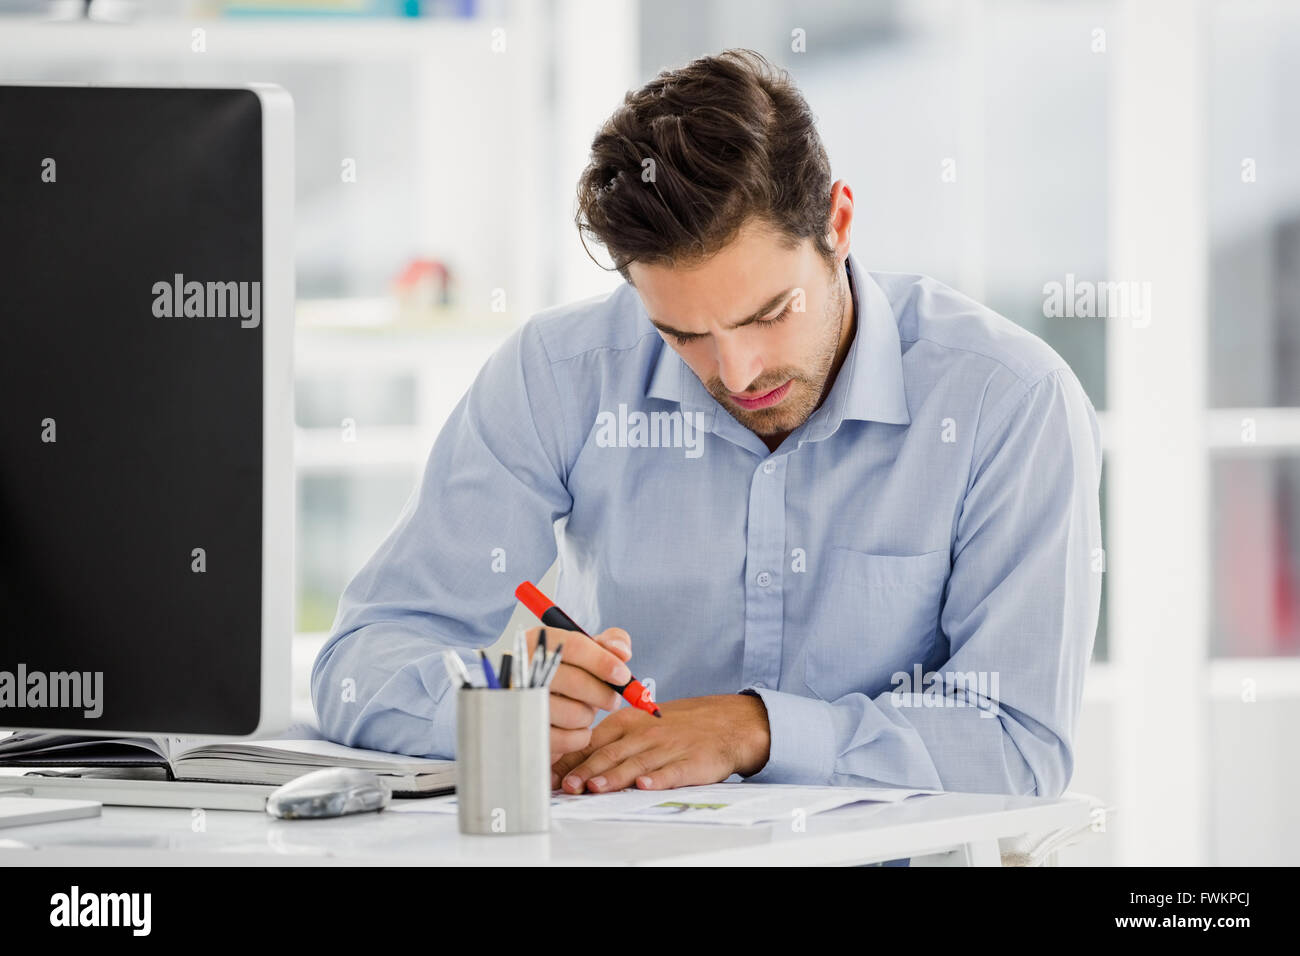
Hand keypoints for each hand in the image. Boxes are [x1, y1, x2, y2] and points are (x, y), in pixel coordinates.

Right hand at [521, 624, 632, 761]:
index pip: (574, 646)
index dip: (604, 662)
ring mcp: (521, 702)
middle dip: (604, 694)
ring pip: (574, 714)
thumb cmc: (565, 673)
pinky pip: (568, 739)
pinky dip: (580, 736)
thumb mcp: (584, 651)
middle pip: (576, 682)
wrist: (530, 702)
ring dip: (589, 716)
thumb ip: (608, 643)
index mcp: (539, 642)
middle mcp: (524, 669)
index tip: (623, 676)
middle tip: (612, 700)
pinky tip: (575, 728)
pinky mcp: (525, 732)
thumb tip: (623, 653)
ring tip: (584, 711)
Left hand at [549, 694, 770, 793]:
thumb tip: (571, 765)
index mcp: (629, 721)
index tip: (550, 776)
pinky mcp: (690, 762)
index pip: (593, 740)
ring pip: (636, 763)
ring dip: (615, 776)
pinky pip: (672, 771)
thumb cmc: (677, 727)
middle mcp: (645, 733)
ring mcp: (668, 748)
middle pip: (611, 753)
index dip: (571, 759)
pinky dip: (658, 778)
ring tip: (596, 787)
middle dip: (586, 770)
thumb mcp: (641, 724)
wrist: (726, 723)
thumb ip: (610, 742)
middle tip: (566, 786)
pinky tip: (646, 785)